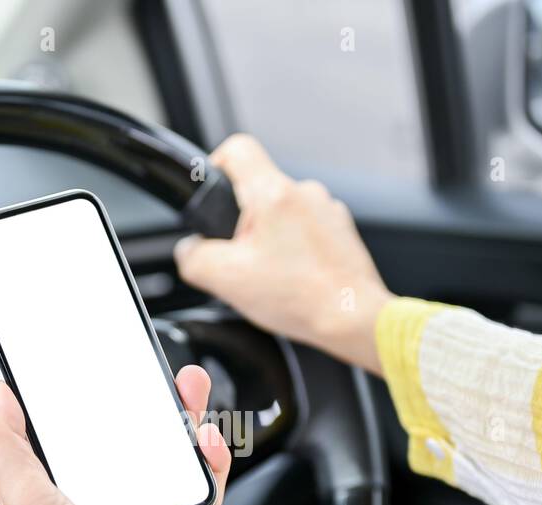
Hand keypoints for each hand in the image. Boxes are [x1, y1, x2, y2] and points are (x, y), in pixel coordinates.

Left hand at [0, 368, 230, 504]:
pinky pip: (198, 497)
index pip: (72, 438)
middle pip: (128, 443)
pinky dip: (208, 469)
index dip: (87, 403)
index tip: (99, 371)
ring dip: (182, 426)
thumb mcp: (22, 503)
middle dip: (145, 406)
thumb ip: (6, 448)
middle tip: (157, 373)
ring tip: (190, 393)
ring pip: (167, 462)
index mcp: (53, 498)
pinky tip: (208, 444)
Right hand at [174, 133, 393, 373]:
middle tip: (243, 258)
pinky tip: (295, 279)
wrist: (352, 317)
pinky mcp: (340, 231)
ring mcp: (327, 211)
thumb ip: (193, 258)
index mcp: (274, 195)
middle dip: (243, 222)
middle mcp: (305, 193)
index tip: (213, 194)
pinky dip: (295, 250)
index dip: (215, 165)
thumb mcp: (226, 280)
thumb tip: (189, 250)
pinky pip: (305, 230)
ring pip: (282, 212)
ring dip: (271, 239)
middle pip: (258, 188)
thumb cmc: (303, 298)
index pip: (236, 149)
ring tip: (274, 275)